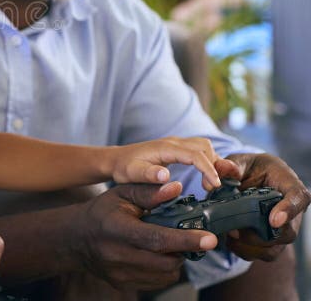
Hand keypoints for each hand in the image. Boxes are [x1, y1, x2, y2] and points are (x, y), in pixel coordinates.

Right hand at [73, 181, 218, 290]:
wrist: (77, 239)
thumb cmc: (103, 211)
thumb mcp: (122, 194)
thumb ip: (149, 192)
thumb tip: (177, 189)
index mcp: (117, 229)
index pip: (157, 239)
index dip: (185, 239)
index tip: (210, 238)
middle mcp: (118, 255)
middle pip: (166, 261)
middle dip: (183, 249)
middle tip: (187, 236)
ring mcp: (121, 274)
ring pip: (165, 274)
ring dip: (174, 259)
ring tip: (166, 243)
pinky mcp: (124, 284)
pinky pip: (157, 282)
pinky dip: (164, 269)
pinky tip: (155, 254)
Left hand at [110, 136, 238, 189]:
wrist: (116, 160)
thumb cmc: (124, 167)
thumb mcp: (132, 173)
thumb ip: (149, 174)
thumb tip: (166, 175)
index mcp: (165, 148)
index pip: (195, 154)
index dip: (208, 169)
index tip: (215, 185)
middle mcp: (173, 142)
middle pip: (204, 146)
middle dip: (213, 165)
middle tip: (210, 188)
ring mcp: (175, 144)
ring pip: (203, 146)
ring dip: (212, 162)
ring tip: (208, 184)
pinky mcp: (176, 149)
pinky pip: (198, 150)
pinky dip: (207, 161)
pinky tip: (205, 176)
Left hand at [223, 153, 310, 260]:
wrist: (251, 179)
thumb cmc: (251, 168)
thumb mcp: (241, 161)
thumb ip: (231, 165)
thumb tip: (220, 168)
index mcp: (288, 185)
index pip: (299, 197)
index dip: (289, 210)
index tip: (274, 220)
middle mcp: (291, 211)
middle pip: (288, 232)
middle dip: (260, 235)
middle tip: (235, 229)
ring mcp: (283, 229)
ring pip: (275, 248)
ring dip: (250, 246)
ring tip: (229, 234)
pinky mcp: (271, 241)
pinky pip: (262, 254)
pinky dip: (244, 251)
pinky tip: (228, 240)